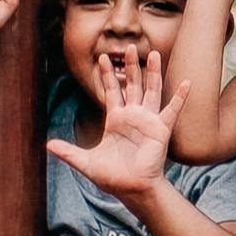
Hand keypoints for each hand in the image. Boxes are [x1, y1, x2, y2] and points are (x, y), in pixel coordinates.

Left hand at [45, 49, 184, 200]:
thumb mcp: (86, 162)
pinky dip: (181, 97)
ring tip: (153, 54)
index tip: (102, 57)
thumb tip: (47, 146)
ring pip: (152, 91)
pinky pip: (172, 110)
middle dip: (130, 66)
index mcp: (117, 120)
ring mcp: (149, 121)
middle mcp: (134, 116)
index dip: (107, 75)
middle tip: (128, 46)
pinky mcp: (161, 129)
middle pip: (133, 85)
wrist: (132, 189)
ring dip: (153, 73)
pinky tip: (188, 82)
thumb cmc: (112, 177)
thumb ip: (69, 152)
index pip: (112, 91)